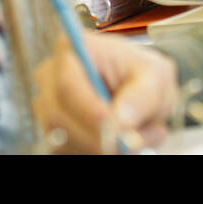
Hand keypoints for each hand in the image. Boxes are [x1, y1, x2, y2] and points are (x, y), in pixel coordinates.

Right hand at [34, 33, 179, 152]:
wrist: (140, 92)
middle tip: (131, 144)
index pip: (67, 86)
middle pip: (59, 118)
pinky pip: (67, 152)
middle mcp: (50, 77)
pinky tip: (117, 143)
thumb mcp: (156, 76)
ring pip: (62, 141)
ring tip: (135, 138)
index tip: (115, 129)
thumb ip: (143, 96)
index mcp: (71, 50)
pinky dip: (94, 154)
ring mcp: (46, 106)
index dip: (89, 112)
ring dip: (100, 148)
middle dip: (97, 138)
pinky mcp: (51, 132)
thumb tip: (120, 119)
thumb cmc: (143, 76)